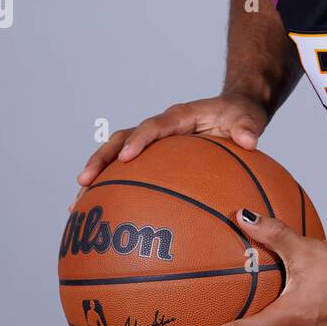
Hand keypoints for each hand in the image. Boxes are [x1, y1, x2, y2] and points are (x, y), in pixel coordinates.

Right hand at [70, 93, 266, 210]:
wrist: (234, 111)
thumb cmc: (239, 115)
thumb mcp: (247, 118)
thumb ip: (247, 127)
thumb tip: (249, 141)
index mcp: (178, 117)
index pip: (153, 126)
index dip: (138, 140)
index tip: (126, 157)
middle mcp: (159, 128)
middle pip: (121, 140)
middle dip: (102, 159)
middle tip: (84, 181)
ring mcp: (151, 143)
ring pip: (116, 156)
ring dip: (97, 177)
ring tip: (77, 204)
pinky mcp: (151, 157)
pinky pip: (127, 172)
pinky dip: (111, 190)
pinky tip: (99, 215)